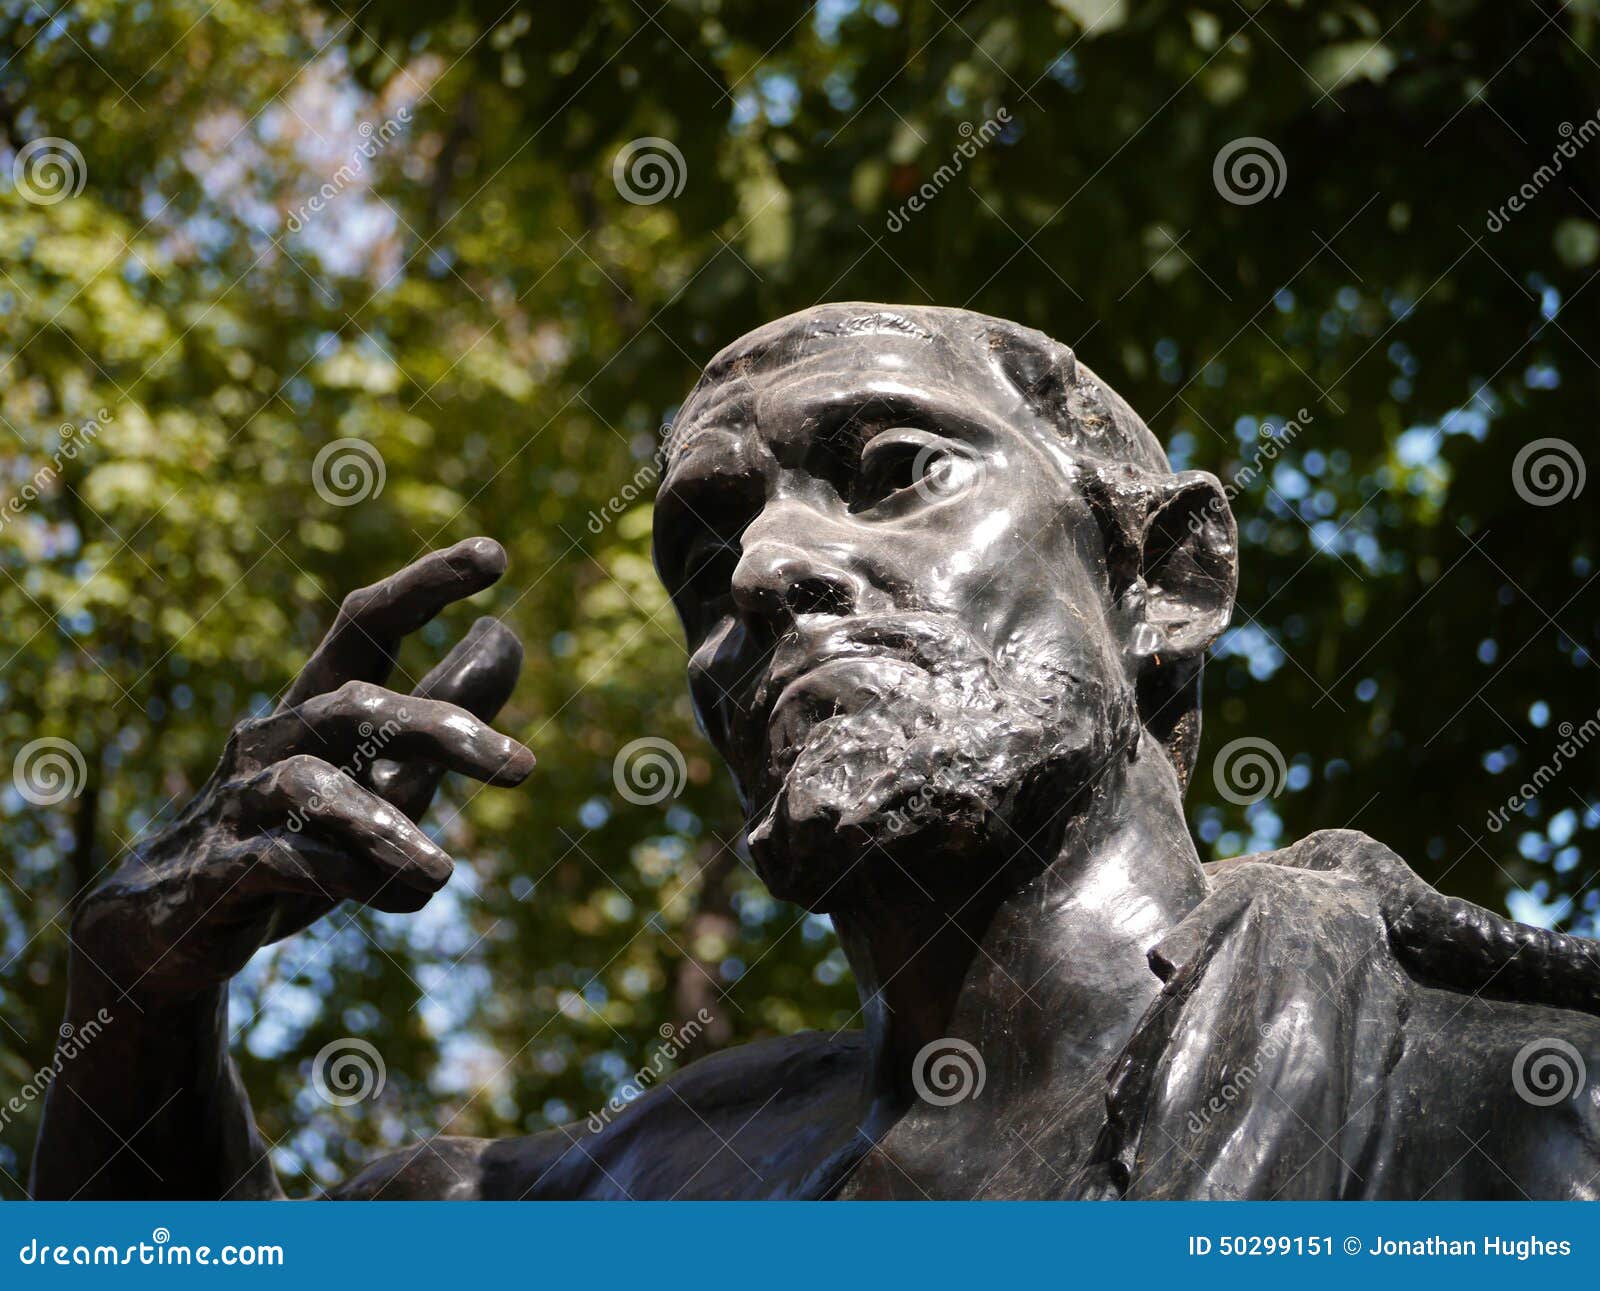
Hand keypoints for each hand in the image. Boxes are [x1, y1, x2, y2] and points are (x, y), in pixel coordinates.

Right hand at [70, 537, 533, 1003]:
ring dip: (389, 828)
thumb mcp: (381, 768)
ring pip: (313, 786)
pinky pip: (287, 863)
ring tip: (447, 873)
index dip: (426, 583)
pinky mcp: (218, 869)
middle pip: (355, 705)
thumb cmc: (296, 831)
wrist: (172, 924)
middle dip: (441, 727)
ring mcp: (240, 800)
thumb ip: (442, 709)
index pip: (367, 622)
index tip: (495, 553)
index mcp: (318, 703)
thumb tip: (509, 635)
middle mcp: (274, 738)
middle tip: (526, 769)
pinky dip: (353, 880)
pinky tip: (409, 900)